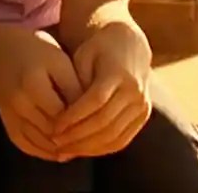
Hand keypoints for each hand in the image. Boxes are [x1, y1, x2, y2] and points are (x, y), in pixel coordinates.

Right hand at [0, 29, 84, 161]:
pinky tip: (59, 151)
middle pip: (51, 131)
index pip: (63, 114)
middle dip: (72, 137)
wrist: (1, 51)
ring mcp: (9, 114)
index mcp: (32, 83)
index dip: (82, 121)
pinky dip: (43, 151)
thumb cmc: (38, 53)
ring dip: (60, 148)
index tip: (98, 122)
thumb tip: (89, 117)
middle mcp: (17, 101)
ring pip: (39, 142)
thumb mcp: (60, 62)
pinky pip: (25, 144)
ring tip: (80, 146)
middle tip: (93, 139)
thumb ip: (74, 89)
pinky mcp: (6, 122)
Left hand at [51, 22, 152, 159]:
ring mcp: (142, 105)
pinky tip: (82, 150)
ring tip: (65, 149)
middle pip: (104, 122)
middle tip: (55, 142)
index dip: (73, 117)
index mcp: (118, 73)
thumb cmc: (98, 50)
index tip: (54, 126)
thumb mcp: (84, 55)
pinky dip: (101, 149)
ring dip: (88, 147)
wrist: (129, 46)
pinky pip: (122, 140)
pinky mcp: (143, 116)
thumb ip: (75, 81)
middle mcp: (134, 91)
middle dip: (77, 136)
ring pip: (114, 135)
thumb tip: (62, 112)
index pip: (95, 101)